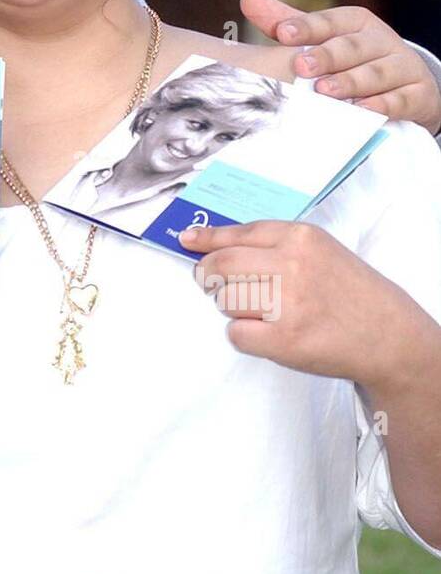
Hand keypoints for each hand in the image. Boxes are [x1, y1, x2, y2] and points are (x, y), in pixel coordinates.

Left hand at [180, 219, 422, 391]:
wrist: (385, 334)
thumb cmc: (346, 292)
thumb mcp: (317, 250)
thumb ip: (270, 243)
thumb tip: (212, 242)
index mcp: (299, 237)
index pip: (237, 233)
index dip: (207, 240)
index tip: (186, 241)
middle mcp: (292, 265)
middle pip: (221, 265)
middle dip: (209, 276)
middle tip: (214, 284)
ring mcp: (287, 303)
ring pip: (225, 299)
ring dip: (232, 307)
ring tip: (261, 311)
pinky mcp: (284, 339)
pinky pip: (235, 334)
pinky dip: (244, 335)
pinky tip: (269, 333)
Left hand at [241, 0, 440, 134]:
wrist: (406, 86)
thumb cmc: (351, 59)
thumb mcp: (322, 37)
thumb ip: (286, 21)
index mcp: (356, 22)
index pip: (329, 21)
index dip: (306, 26)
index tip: (281, 33)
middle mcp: (381, 40)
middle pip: (352, 46)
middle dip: (326, 56)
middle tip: (300, 67)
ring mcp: (403, 67)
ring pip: (377, 73)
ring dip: (351, 82)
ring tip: (325, 91)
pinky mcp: (419, 94)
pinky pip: (402, 99)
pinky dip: (383, 105)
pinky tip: (364, 110)